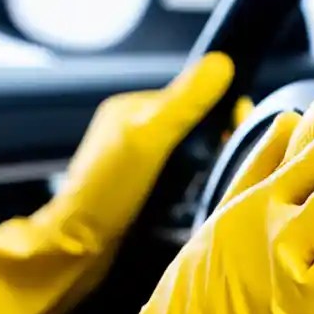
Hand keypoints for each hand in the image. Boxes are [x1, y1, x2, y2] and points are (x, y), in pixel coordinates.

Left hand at [0, 53, 235, 313]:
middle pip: (191, 127)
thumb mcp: (149, 139)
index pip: (190, 96)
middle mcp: (130, 131)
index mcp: (130, 108)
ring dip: (203, 167)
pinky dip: (190, 188)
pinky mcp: (137, 194)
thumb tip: (222, 61)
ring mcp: (132, 164)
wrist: (74, 252)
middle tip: (226, 162)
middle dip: (213, 141)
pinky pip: (177, 180)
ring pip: (186, 155)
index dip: (220, 110)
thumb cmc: (106, 193)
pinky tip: (194, 202)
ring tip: (212, 183)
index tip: (240, 131)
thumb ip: (184, 102)